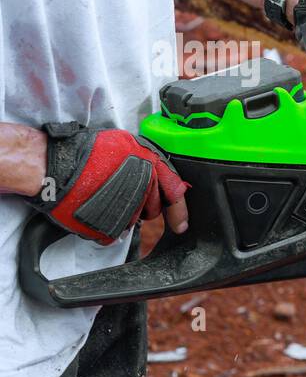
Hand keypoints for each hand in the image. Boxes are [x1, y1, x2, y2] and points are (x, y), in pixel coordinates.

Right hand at [31, 124, 188, 244]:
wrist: (55, 165)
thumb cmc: (86, 152)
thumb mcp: (126, 144)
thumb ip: (147, 162)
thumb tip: (160, 179)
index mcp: (151, 165)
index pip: (176, 192)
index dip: (180, 211)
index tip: (181, 224)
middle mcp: (143, 188)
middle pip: (154, 209)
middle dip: (144, 205)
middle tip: (122, 192)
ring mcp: (126, 210)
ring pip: (133, 220)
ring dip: (122, 212)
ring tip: (102, 195)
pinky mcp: (108, 227)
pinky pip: (113, 232)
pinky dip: (104, 224)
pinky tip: (93, 207)